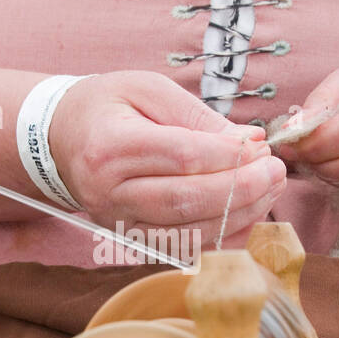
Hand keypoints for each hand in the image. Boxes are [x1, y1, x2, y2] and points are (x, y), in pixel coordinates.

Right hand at [49, 71, 285, 245]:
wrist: (62, 139)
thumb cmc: (108, 107)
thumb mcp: (149, 89)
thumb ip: (198, 115)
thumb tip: (249, 142)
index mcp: (110, 147)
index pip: (180, 156)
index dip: (227, 156)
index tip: (260, 147)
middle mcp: (108, 192)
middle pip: (185, 200)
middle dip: (241, 189)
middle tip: (276, 171)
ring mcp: (118, 223)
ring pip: (187, 232)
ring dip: (239, 214)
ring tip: (270, 188)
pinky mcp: (131, 240)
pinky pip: (185, 248)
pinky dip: (223, 235)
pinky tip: (250, 213)